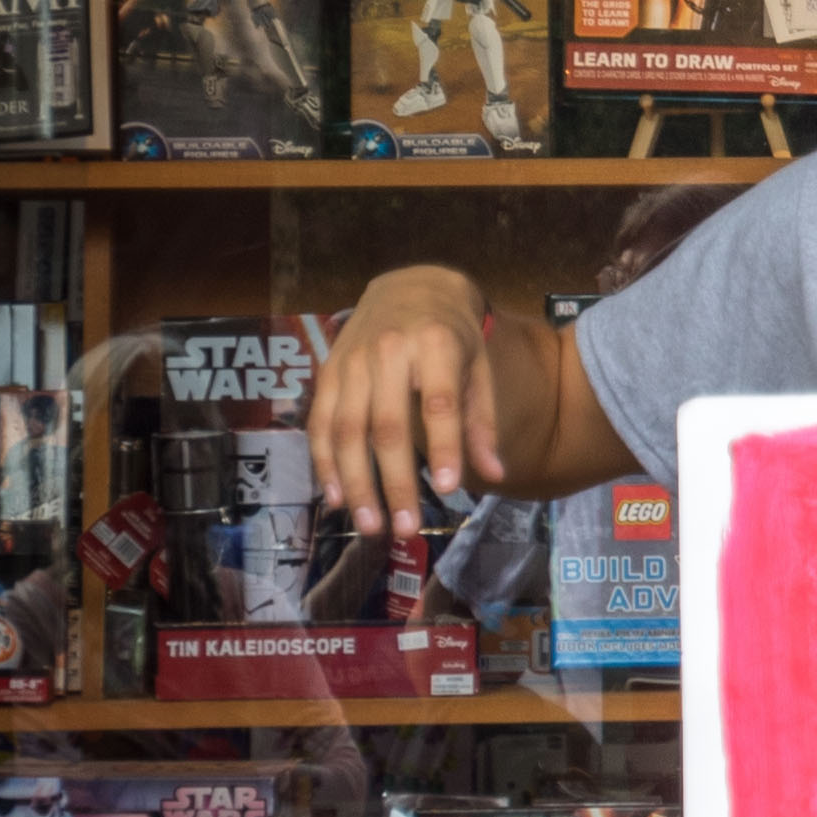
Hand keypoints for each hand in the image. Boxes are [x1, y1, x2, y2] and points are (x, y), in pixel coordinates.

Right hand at [310, 265, 499, 536]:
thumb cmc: (452, 335)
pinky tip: (336, 499)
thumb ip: (481, 422)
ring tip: (372, 526)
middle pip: (388, 426)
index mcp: (436, 343)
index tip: (447, 490)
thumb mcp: (478, 367)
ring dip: (357, 483)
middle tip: (407, 529)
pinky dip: (325, 463)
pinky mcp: (328, 371)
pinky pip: (321, 423)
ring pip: (348, 430)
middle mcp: (389, 350)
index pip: (438, 401)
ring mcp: (352, 361)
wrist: (409, 287)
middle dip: (396, 482)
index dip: (443, 446)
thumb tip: (495, 475)